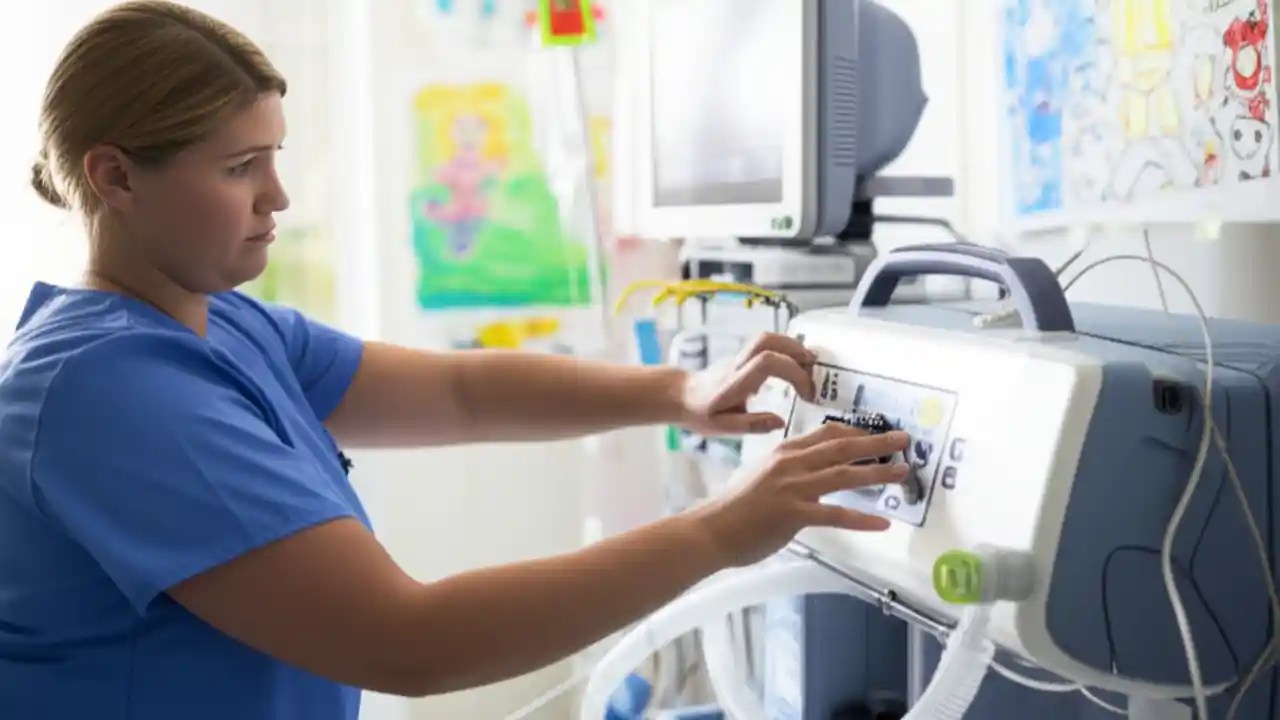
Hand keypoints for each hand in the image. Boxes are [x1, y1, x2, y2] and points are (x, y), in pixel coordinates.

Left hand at [679, 333, 817, 435]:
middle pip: (767, 340)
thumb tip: (780, 422)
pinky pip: (767, 345)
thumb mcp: (722, 428)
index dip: (792, 372)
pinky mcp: (743, 356)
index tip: (806, 394)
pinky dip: (786, 351)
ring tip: (811, 367)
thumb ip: (751, 425)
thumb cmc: (701, 413)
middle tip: (814, 371)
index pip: (766, 362)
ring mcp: (739, 356)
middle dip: (796, 351)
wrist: (681, 395)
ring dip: (793, 348)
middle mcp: (738, 363)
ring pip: (768, 338)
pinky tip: (797, 367)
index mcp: (734, 382)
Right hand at [686, 422, 910, 567]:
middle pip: (842, 447)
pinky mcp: (793, 514)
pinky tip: (882, 523)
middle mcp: (790, 464)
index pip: (827, 434)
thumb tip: (810, 472)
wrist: (711, 529)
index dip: (857, 433)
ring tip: (902, 473)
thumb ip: (787, 470)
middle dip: (877, 442)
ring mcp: (792, 488)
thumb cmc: (734, 508)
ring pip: (844, 475)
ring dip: (877, 473)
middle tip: (904, 441)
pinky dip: (861, 519)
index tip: (877, 434)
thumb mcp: (761, 476)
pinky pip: (835, 515)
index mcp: (784, 452)